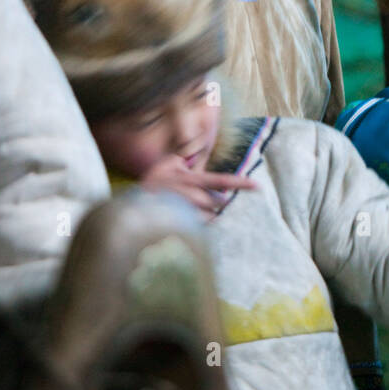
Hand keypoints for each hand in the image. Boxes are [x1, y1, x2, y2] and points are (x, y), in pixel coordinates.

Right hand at [140, 153, 256, 217]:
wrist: (130, 205)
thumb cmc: (151, 182)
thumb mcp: (168, 164)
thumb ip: (185, 161)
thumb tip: (194, 161)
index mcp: (191, 180)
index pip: (221, 180)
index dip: (240, 183)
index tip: (258, 186)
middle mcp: (190, 196)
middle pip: (216, 203)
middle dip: (214, 203)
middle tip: (205, 202)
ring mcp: (186, 212)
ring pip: (208, 217)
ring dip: (204, 215)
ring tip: (191, 211)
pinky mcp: (181, 226)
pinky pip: (198, 228)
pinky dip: (196, 225)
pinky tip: (186, 223)